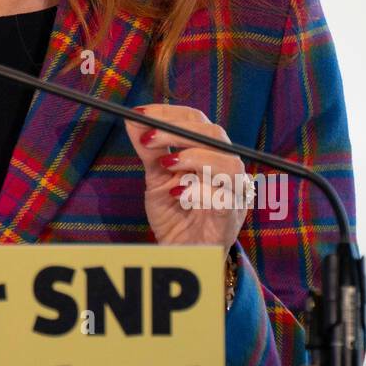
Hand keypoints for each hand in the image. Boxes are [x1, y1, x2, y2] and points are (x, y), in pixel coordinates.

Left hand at [123, 104, 251, 254]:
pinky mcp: (232, 215)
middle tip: (147, 138)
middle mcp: (226, 167)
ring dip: (193, 157)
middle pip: (214, 134)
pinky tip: (177, 194)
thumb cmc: (175, 212)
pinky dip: (199, 190)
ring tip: (165, 165)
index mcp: (209, 152)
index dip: (169, 113)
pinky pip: (225, 195)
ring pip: (228, 161)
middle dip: (177, 131)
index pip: (197, 120)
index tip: (139, 113)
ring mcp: (233, 191)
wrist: (181, 252)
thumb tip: (132, 118)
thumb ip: (149, 148)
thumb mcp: (156, 176)